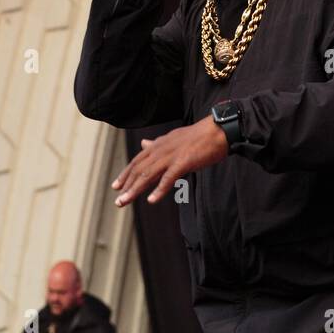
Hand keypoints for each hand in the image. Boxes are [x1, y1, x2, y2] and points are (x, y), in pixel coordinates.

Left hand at [112, 115, 228, 205]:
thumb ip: (157, 144)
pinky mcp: (183, 162)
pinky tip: (151, 200)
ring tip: (125, 201)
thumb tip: (144, 143)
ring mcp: (171, 156)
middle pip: (138, 169)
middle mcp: (161, 149)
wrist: (217, 131)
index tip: (116, 186)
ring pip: (148, 174)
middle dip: (126, 185)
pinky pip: (168, 178)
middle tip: (118, 201)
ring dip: (135, 189)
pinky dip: (159, 190)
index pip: (137, 161)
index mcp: (158, 145)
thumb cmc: (198, 137)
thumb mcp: (172, 139)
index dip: (125, 174)